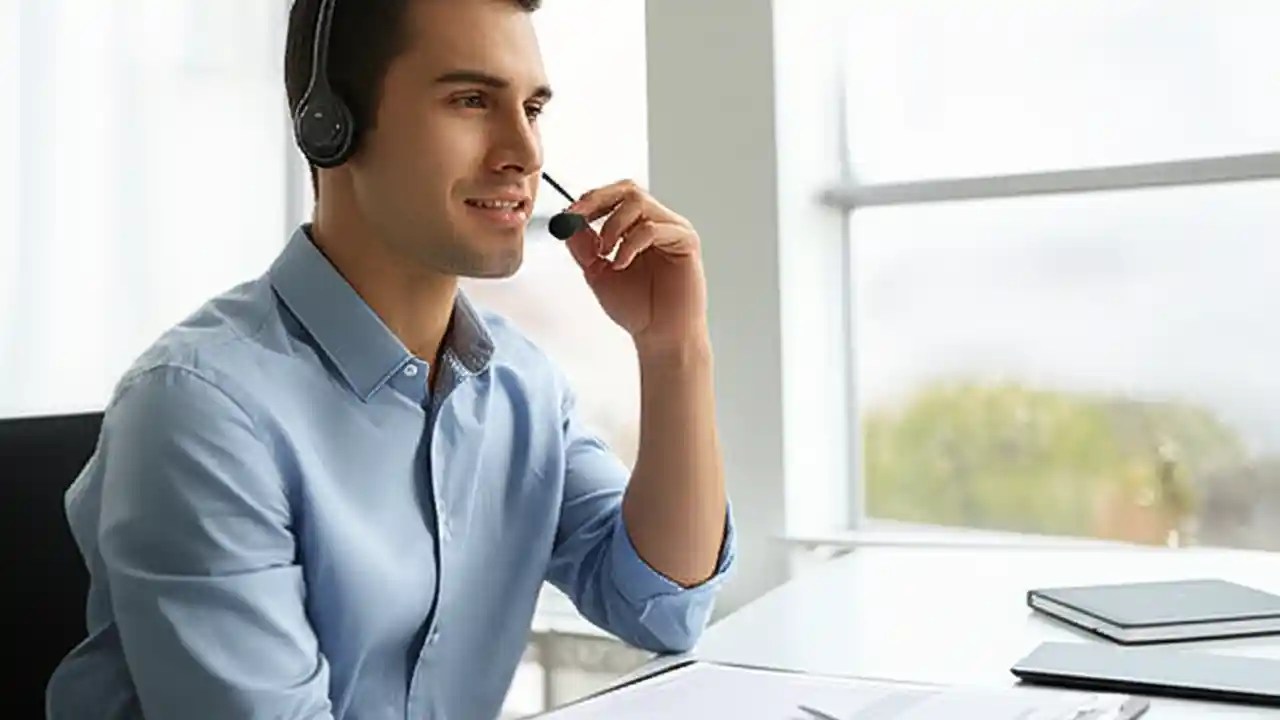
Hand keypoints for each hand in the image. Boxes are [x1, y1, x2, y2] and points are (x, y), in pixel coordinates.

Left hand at [561, 180, 708, 353]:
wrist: (659, 336)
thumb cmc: (636, 308)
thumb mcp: (597, 272)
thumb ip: (583, 247)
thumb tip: (567, 222)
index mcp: (638, 227)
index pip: (615, 196)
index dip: (590, 200)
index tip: (569, 213)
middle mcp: (658, 223)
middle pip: (628, 189)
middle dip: (598, 200)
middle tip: (579, 218)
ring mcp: (673, 230)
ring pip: (639, 203)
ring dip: (612, 225)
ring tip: (605, 252)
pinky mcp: (686, 241)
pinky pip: (653, 228)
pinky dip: (630, 243)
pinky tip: (621, 263)